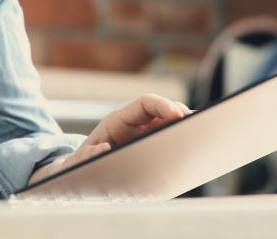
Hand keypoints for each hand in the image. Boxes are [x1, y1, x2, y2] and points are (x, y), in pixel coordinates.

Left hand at [28, 93, 191, 185]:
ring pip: (169, 123)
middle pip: (162, 110)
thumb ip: (86, 156)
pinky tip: (192, 150)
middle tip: (195, 124)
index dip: (163, 105)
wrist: (79, 173)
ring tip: (198, 134)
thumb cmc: (79, 165)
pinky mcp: (150, 147)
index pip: (145, 103)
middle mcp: (133, 124)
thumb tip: (103, 149)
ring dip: (183, 127)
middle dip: (180, 114)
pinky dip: (181, 141)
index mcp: (118, 122)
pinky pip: (168, 139)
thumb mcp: (78, 161)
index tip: (177, 114)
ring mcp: (143, 135)